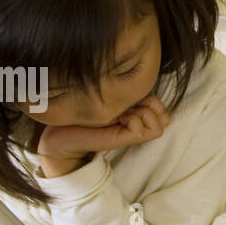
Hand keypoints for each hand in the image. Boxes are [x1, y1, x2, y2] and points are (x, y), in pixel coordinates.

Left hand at [36, 93, 169, 177]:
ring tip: (123, 112)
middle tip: (129, 105)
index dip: (155, 101)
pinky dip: (132, 120)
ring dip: (143, 114)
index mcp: (135, 114)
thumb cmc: (81, 110)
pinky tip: (117, 118)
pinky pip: (139, 129)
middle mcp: (136, 125)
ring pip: (159, 126)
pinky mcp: (120, 140)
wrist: (60, 131)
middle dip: (152, 106)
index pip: (163, 111)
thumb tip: (141, 84)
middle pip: (165, 119)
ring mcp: (130, 134)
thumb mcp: (110, 96)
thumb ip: (127, 93)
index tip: (133, 97)